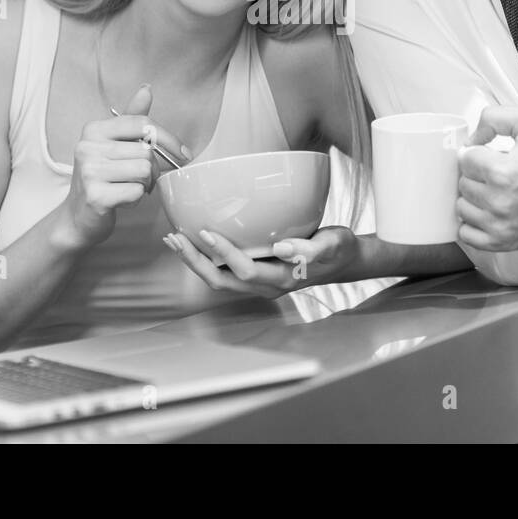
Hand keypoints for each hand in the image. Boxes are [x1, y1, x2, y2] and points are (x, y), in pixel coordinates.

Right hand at [63, 85, 189, 245]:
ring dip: (144, 184)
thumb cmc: (100, 179)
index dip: (168, 138)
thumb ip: (131, 118)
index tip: (183, 153)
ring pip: (144, 171)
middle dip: (152, 169)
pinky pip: (137, 192)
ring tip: (128, 187)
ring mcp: (90, 172)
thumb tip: (146, 88)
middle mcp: (88, 147)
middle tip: (139, 179)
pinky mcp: (96, 196)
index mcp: (94, 130)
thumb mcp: (113, 144)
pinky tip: (121, 200)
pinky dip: (136, 199)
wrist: (77, 217)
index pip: (142, 123)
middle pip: (146, 151)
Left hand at [164, 226, 359, 297]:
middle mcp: (265, 286)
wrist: (342, 260)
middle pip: (220, 281)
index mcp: (282, 280)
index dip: (224, 254)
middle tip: (175, 238)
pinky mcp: (254, 273)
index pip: (245, 271)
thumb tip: (280, 248)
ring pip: (217, 278)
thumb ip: (310, 249)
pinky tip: (193, 240)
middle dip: (195, 261)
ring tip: (174, 239)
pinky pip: (222, 271)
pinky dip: (204, 257)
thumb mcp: (333, 244)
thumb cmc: (338, 250)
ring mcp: (258, 283)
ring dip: (194, 260)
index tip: (206, 232)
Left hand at [454, 106, 517, 251]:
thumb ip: (495, 118)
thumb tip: (472, 137)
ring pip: (462, 207)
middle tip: (496, 174)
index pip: (465, 159)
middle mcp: (498, 201)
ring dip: (474, 199)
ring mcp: (499, 225)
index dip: (478, 154)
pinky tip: (488, 213)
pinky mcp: (502, 242)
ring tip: (494, 192)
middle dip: (477, 175)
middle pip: (463, 183)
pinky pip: (467, 234)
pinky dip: (473, 224)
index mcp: (502, 172)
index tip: (490, 157)